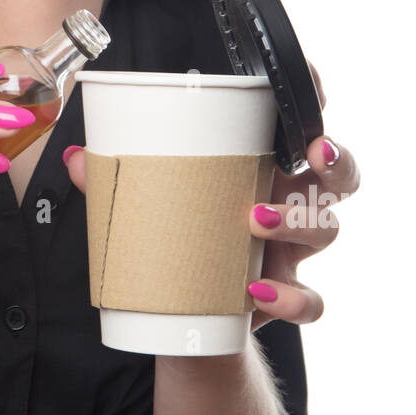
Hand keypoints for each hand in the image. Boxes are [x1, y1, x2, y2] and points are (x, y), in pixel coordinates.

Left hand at [61, 60, 359, 332]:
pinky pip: (313, 300)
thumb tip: (76, 158)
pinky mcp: (288, 297)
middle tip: (313, 155)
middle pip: (339, 176)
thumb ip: (118, 182)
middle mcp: (288, 203)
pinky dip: (293, 297)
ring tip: (254, 217)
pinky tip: (257, 292)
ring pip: (328, 228)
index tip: (311, 86)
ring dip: (298, 219)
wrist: (191, 327)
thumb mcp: (151, 208)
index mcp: (261, 167)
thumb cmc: (178, 246)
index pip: (303, 125)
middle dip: (336, 159)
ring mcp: (293, 252)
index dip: (316, 101)